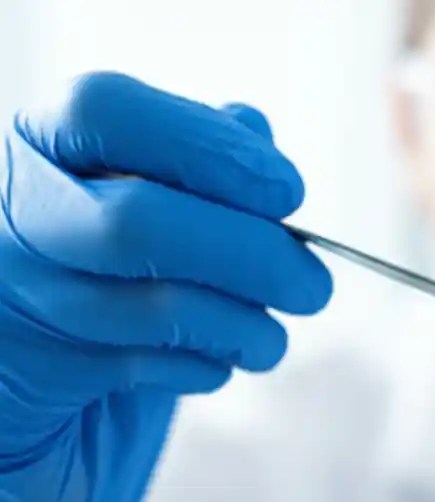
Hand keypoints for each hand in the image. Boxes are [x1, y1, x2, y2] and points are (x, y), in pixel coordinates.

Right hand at [0, 72, 330, 501]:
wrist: (14, 368)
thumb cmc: (100, 269)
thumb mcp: (141, 196)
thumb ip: (198, 159)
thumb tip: (262, 141)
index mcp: (42, 141)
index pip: (117, 111)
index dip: (215, 151)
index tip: (288, 190)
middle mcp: (14, 209)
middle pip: (148, 217)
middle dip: (255, 252)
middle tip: (314, 276)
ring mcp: (18, 293)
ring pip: (150, 301)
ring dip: (244, 319)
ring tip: (279, 327)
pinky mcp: (42, 369)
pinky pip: (144, 364)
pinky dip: (203, 362)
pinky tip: (214, 359)